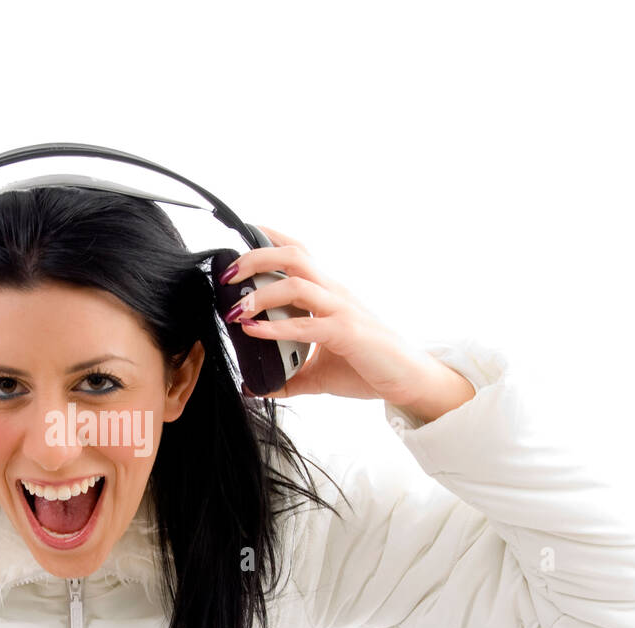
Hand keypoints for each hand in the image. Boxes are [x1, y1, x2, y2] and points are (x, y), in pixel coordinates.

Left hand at [223, 226, 475, 423]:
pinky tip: (253, 331)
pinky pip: (307, 325)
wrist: (407, 382)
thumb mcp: (318, 374)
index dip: (269, 238)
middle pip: (293, 256)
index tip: (241, 233)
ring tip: (235, 310)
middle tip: (227, 276)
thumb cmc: (367, 368)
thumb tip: (256, 388)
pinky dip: (275, 328)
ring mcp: (341, 310)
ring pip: (297, 284)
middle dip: (256, 258)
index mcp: (328, 293)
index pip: (298, 252)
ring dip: (261, 294)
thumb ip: (287, 378)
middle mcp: (334, 293)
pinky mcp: (347, 334)